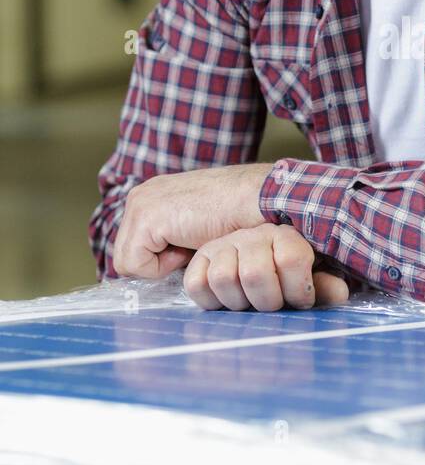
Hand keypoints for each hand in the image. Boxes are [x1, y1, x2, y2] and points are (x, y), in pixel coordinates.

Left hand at [113, 163, 272, 278]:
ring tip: (194, 243)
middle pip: (125, 256)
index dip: (161, 260)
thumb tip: (158, 269)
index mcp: (151, 196)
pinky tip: (191, 243)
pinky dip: (165, 266)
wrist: (258, 199)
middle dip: (160, 263)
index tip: (190, 248)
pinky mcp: (146, 219)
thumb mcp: (194, 228)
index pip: (134, 247)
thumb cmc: (239, 216)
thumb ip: (171, 241)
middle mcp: (140, 195)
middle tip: (193, 245)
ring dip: (165, 265)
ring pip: (128, 264)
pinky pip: (136, 266)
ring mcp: (140, 204)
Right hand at [183, 223, 349, 310]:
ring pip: (223, 278)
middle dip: (267, 301)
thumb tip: (340, 293)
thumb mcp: (308, 280)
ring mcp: (222, 245)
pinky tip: (226, 301)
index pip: (291, 259)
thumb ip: (323, 287)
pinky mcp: (199, 260)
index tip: (302, 300)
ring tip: (249, 304)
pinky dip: (211, 301)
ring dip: (238, 302)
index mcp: (285, 236)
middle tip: (273, 305)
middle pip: (254, 273)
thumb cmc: (286, 278)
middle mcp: (252, 235)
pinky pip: (196, 284)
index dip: (299, 289)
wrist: (249, 263)